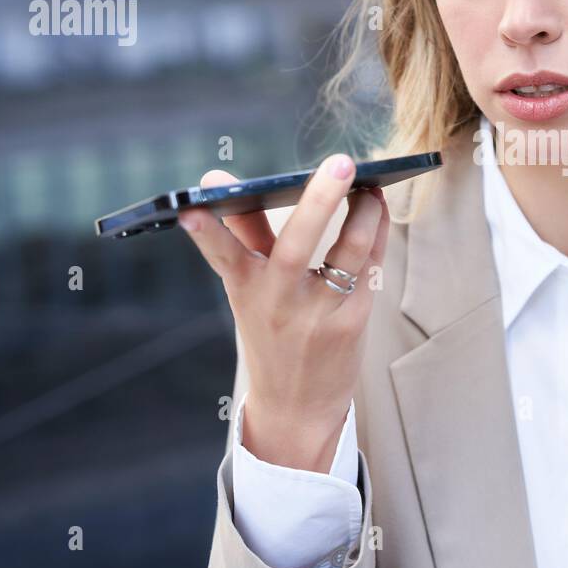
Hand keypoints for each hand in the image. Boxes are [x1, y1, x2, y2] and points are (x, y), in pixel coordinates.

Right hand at [179, 154, 389, 471]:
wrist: (297, 406)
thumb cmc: (272, 333)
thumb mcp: (248, 291)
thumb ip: (241, 234)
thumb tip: (214, 179)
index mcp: (244, 290)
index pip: (221, 254)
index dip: (206, 231)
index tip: (190, 207)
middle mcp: (278, 303)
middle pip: (296, 247)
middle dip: (319, 201)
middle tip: (340, 162)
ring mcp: (318, 315)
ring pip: (348, 253)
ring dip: (364, 213)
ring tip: (369, 185)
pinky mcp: (352, 323)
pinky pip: (369, 267)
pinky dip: (376, 232)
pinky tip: (377, 208)